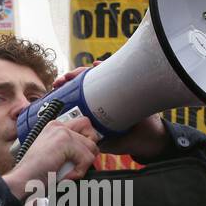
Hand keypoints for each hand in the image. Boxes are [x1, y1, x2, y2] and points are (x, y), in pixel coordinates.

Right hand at [2, 116, 99, 200]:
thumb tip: (92, 151)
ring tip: (66, 172)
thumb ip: (71, 149)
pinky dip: (78, 172)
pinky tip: (65, 176)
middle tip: (76, 164)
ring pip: (91, 148)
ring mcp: (61, 131)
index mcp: (55, 128)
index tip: (79, 158)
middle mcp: (58, 125)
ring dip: (82, 166)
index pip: (84, 126)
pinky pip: (86, 158)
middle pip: (92, 133)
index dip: (87, 143)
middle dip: (89, 151)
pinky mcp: (64, 140)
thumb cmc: (37, 174)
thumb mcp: (56, 156)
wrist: (23, 181)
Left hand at [49, 62, 170, 158]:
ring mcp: (117, 90)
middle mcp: (105, 96)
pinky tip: (97, 64)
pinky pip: (117, 72)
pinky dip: (106, 66)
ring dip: (83, 71)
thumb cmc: (127, 140)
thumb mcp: (105, 141)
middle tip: (61, 80)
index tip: (55, 88)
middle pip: (85, 82)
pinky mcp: (129, 85)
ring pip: (98, 75)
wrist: (150, 140)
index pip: (78, 94)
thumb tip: (74, 137)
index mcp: (97, 108)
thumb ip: (91, 139)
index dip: (66, 90)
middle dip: (71, 78)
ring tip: (73, 73)